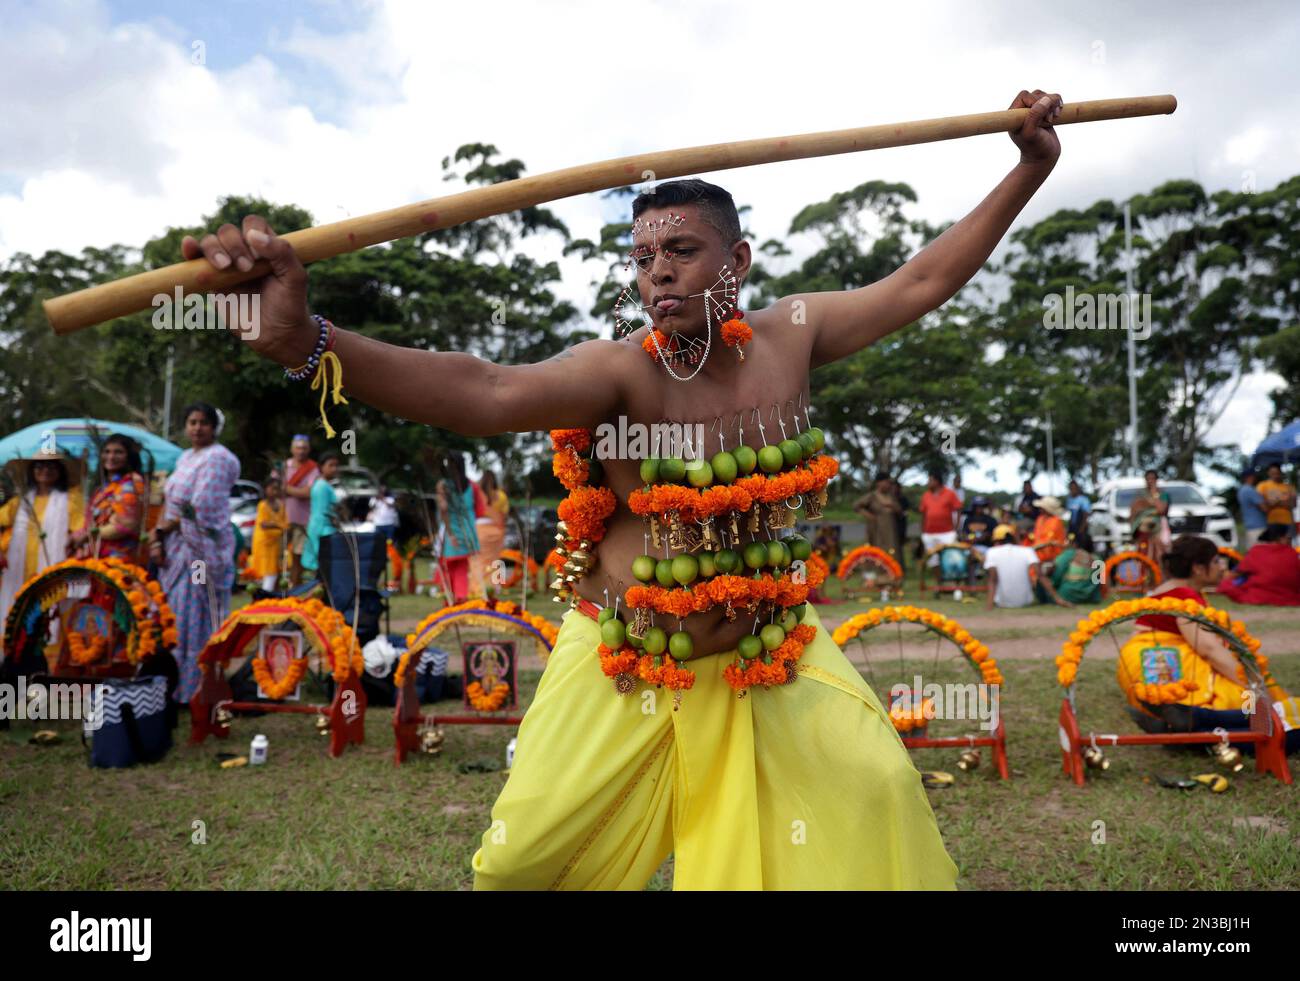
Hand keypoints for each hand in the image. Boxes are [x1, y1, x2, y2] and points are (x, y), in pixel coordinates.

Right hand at [181, 215, 315, 366]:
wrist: (278, 335)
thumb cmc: (291, 305)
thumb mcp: (295, 277)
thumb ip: (282, 252)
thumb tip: (252, 235)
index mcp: (266, 246)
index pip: (252, 223)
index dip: (252, 232)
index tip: (260, 255)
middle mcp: (245, 252)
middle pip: (228, 231)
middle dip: (234, 245)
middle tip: (246, 268)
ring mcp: (227, 266)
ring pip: (210, 242)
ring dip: (214, 249)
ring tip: (226, 267)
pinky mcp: (213, 281)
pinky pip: (196, 260)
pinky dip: (190, 249)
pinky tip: (189, 245)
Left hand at [1009, 89, 1062, 166]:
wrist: (1044, 158)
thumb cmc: (1035, 148)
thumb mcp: (1031, 133)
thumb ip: (1034, 115)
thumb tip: (1045, 99)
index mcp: (1013, 116)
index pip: (1024, 95)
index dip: (1035, 101)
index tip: (1041, 118)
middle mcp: (1022, 112)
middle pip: (1036, 94)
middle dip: (1046, 103)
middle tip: (1048, 120)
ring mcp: (1033, 112)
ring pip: (1045, 95)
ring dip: (1053, 103)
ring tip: (1053, 118)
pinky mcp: (1044, 114)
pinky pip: (1053, 99)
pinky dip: (1058, 103)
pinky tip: (1058, 114)